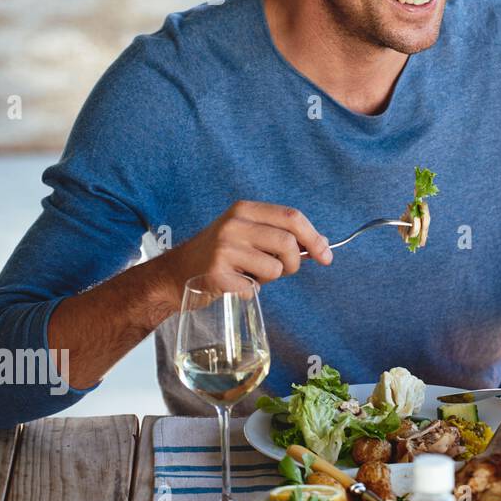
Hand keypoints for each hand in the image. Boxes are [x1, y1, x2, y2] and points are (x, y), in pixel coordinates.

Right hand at [162, 201, 332, 295]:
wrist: (175, 273)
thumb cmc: (220, 255)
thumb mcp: (249, 234)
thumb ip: (283, 235)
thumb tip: (323, 245)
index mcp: (245, 209)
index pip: (292, 217)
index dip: (314, 238)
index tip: (326, 256)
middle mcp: (234, 224)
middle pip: (288, 244)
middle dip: (294, 264)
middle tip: (282, 270)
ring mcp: (223, 248)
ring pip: (275, 269)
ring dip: (269, 279)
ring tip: (249, 274)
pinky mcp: (216, 274)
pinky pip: (254, 288)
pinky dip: (250, 291)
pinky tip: (233, 284)